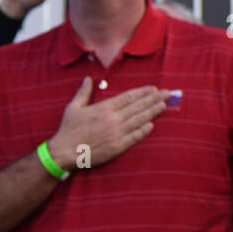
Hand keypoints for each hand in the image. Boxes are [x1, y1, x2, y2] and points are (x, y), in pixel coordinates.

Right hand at [47, 78, 169, 172]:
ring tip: (164, 105)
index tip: (154, 89)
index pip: (128, 97)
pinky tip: (152, 125)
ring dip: (153, 112)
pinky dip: (143, 131)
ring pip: (138, 120)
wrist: (64, 152)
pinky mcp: (116, 147)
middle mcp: (112, 119)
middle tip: (168, 94)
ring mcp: (116, 133)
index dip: (142, 92)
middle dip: (154, 99)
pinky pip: (133, 137)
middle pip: (137, 107)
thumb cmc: (68, 130)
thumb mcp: (73, 107)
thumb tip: (87, 79)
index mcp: (104, 108)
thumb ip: (83, 93)